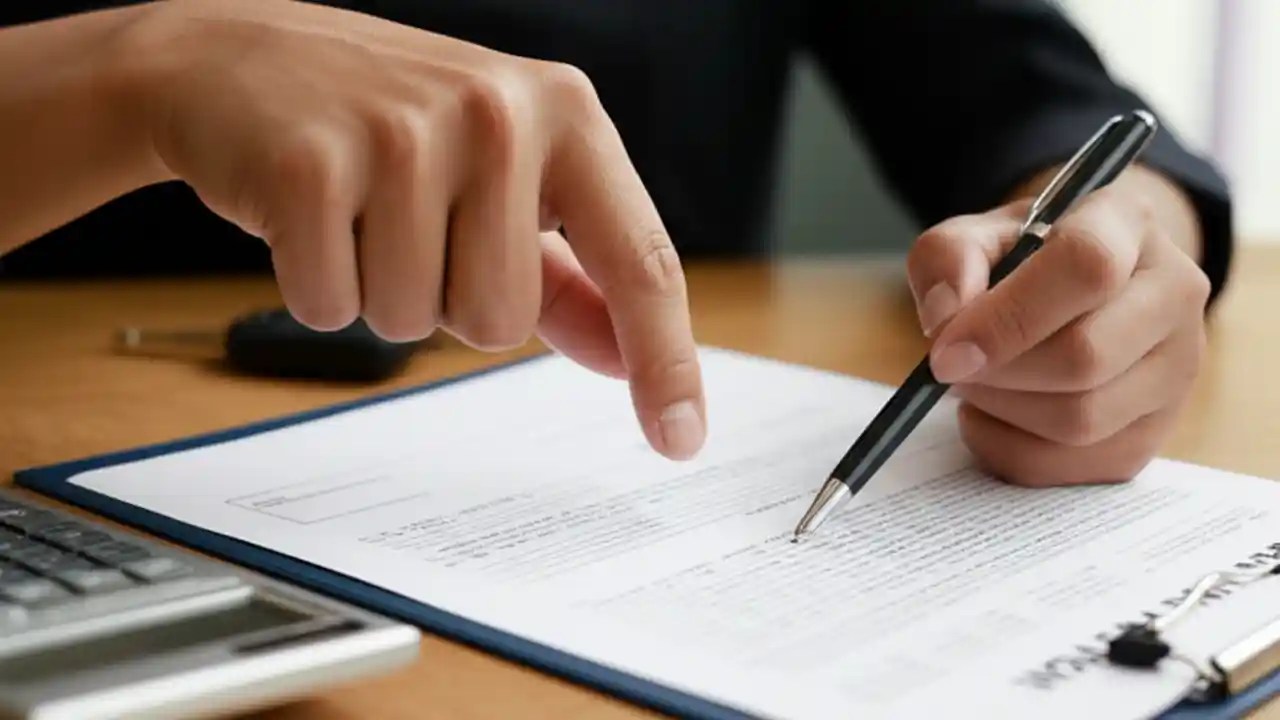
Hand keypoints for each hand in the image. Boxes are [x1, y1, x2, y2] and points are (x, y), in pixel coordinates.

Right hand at [107, 0, 704, 458]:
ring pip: (414, 323)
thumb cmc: (388, 124)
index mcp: (565, 114)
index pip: (639, 261)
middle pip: (502, 322)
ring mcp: (402, 134)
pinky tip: (308, 212)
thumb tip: (626, 357)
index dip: (664, 361)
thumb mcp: (503, 177)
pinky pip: (332, 307)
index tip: (681, 439)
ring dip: (381, 289)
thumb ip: (573, 275)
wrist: (233, 61)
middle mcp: (498, 113)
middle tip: (412, 222)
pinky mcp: (310, 164)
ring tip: (359, 209)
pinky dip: (316, 284)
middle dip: (451, 300)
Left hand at [905, 166, 1210, 485]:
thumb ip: (948, 258)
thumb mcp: (973, 236)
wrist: (1070, 289)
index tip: (946, 350)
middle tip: (951, 365)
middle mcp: (1173, 293)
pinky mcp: (1152, 434)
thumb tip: (947, 316)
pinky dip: (1006, 449)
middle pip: (1085, 358)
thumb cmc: (1018, 260)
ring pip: (1080, 420)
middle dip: (997, 373)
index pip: (1088, 267)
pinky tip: (991, 415)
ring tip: (974, 382)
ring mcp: (1175, 370)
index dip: (1008, 318)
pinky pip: (1069, 468)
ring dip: (1001, 411)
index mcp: (1128, 224)